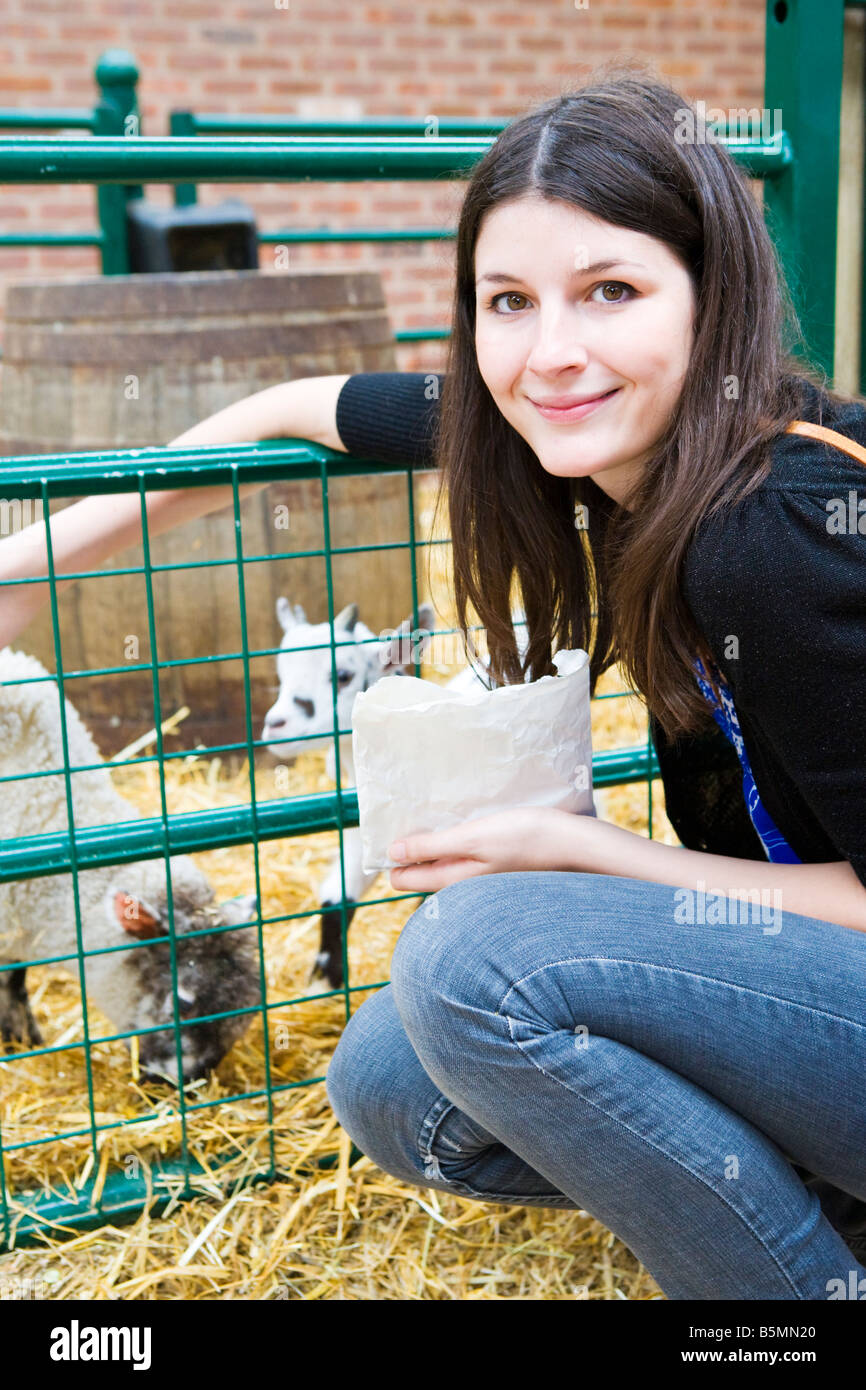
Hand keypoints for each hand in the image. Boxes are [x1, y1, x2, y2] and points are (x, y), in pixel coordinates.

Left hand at [387, 806, 576, 892]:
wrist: (575, 846)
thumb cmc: (524, 839)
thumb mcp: (472, 838)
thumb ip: (431, 847)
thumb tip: (391, 854)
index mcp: (453, 881)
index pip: (404, 878)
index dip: (392, 856)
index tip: (390, 829)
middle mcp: (465, 885)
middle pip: (423, 872)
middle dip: (411, 850)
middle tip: (409, 818)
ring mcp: (483, 877)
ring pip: (446, 863)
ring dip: (436, 845)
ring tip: (434, 816)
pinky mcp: (499, 867)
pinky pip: (466, 857)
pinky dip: (457, 843)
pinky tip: (465, 824)